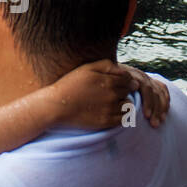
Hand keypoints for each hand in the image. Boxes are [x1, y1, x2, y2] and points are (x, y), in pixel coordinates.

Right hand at [43, 59, 169, 130]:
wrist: (58, 105)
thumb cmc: (71, 84)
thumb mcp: (86, 68)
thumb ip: (105, 65)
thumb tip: (122, 69)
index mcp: (108, 81)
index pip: (128, 79)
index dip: (126, 79)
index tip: (120, 81)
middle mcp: (112, 95)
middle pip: (128, 91)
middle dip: (124, 89)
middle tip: (113, 90)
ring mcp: (110, 109)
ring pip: (128, 105)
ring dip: (124, 102)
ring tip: (112, 101)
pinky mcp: (107, 122)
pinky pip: (124, 119)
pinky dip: (121, 114)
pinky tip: (112, 110)